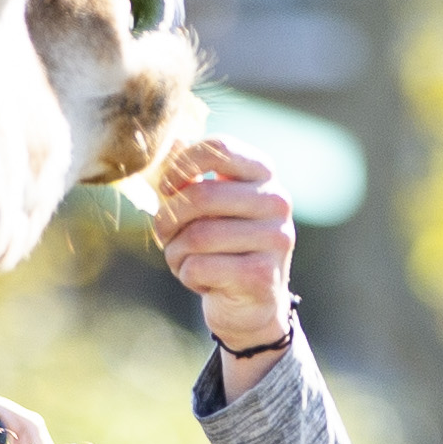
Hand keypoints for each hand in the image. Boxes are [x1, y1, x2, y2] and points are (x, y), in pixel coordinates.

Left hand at [153, 139, 296, 358]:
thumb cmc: (220, 246)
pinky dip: (187, 276)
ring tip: (186, 260)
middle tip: (165, 235)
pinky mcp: (262, 274)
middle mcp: (277, 201)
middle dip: (168, 220)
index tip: (167, 188)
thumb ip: (188, 176)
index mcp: (263, 174)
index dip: (181, 166)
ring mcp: (275, 238)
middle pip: (201, 196)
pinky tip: (204, 281)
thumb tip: (173, 138)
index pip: (220, 148)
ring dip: (176, 253)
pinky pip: (199, 267)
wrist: (248, 304)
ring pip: (196, 236)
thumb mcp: (204, 207)